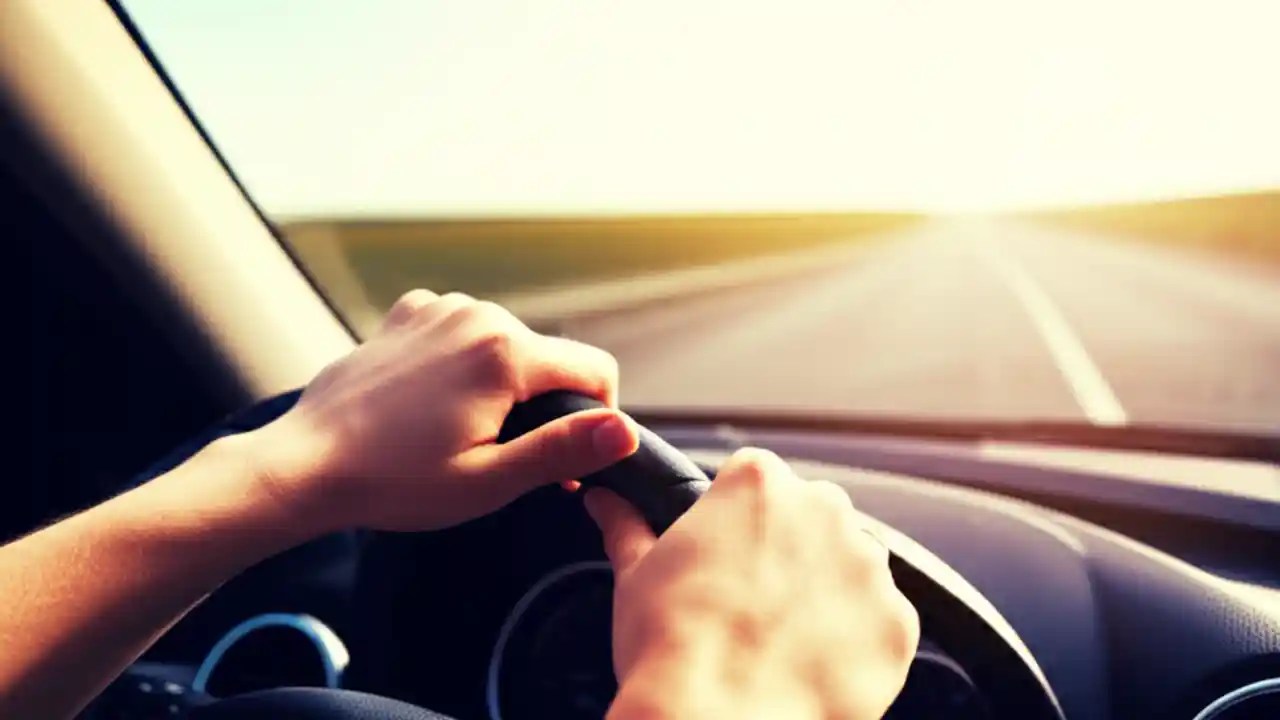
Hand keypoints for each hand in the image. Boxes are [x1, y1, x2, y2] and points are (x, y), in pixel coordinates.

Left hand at [248, 289, 639, 531]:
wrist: (305, 464)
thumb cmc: (395, 482)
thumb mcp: (489, 480)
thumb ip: (562, 450)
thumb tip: (625, 431)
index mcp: (506, 353)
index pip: (596, 371)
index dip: (595, 420)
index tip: (562, 463)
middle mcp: (478, 314)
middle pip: (550, 359)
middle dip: (544, 407)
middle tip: (501, 459)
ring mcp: (439, 308)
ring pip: (508, 345)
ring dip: (503, 386)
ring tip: (458, 433)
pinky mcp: (409, 313)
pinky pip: (463, 333)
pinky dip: (462, 363)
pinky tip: (432, 402)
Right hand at [586, 449, 918, 719]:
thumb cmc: (669, 646)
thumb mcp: (636, 576)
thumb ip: (628, 527)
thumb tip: (605, 501)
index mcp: (758, 483)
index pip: (754, 478)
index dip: (735, 519)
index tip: (723, 554)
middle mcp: (823, 510)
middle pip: (811, 515)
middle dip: (788, 548)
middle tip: (749, 602)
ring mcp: (868, 567)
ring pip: (851, 567)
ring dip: (827, 591)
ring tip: (781, 641)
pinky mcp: (898, 623)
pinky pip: (882, 622)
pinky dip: (857, 641)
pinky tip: (812, 667)